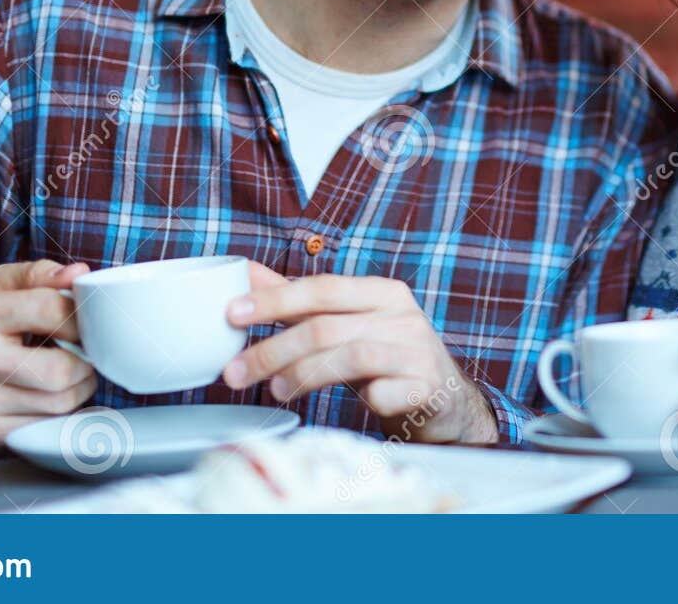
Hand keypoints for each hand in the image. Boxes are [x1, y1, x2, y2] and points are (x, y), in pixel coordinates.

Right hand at [0, 259, 95, 451]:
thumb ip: (40, 275)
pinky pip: (48, 424)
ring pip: (61, 402)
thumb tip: (79, 274)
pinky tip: (48, 394)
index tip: (88, 320)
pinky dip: (61, 410)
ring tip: (68, 371)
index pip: (50, 310)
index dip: (82, 315)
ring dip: (79, 386)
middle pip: (61, 369)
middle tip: (83, 351)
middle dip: (85, 360)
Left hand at [222, 268, 497, 444]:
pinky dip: (362, 399)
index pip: (323, 287)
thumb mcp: (347, 324)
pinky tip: (351, 405)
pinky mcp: (425, 388)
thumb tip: (247, 273)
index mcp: (383, 293)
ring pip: (350, 356)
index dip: (275, 299)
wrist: (444, 400)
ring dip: (303, 375)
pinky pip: (384, 393)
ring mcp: (416, 352)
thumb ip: (300, 301)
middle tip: (236, 372)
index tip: (233, 313)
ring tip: (276, 391)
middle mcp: (402, 316)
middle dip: (274, 350)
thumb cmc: (386, 357)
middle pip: (327, 327)